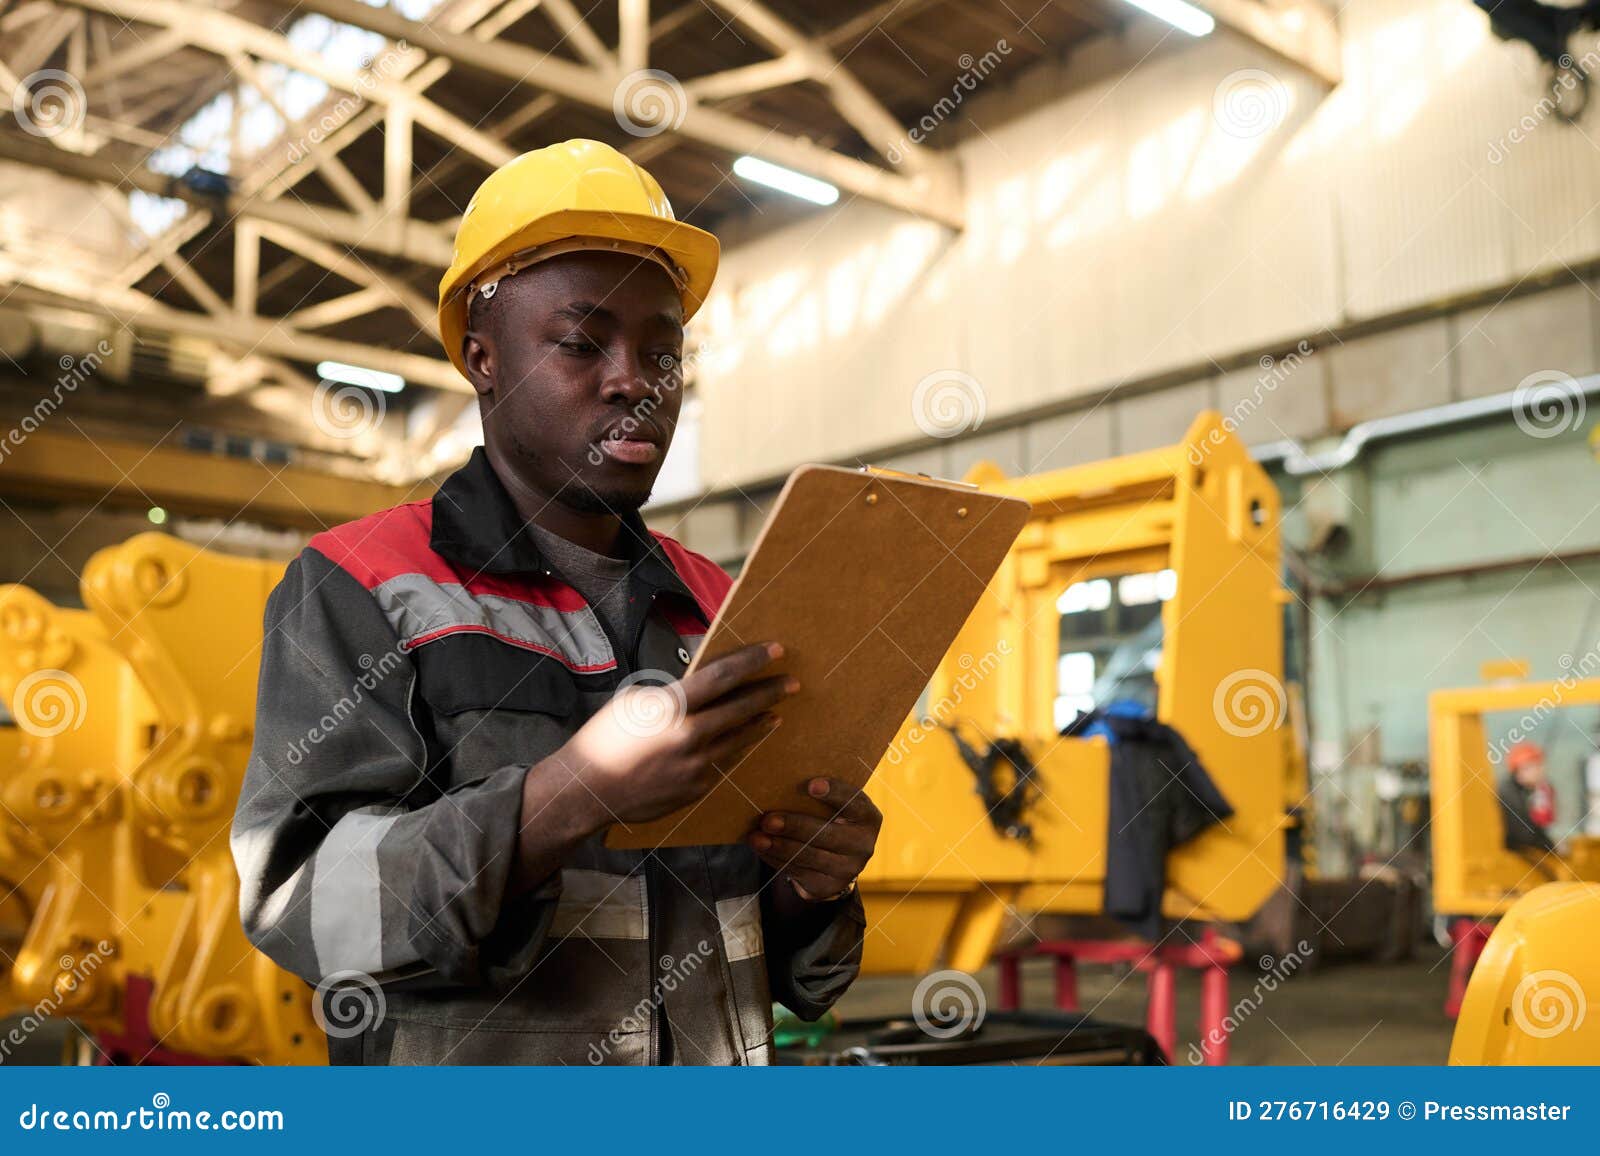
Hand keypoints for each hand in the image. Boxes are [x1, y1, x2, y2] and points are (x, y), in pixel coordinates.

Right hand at [554, 641, 795, 825]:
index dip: (752, 661)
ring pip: (739, 738)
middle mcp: (688, 736)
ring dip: (760, 723)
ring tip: (775, 712)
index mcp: (671, 707)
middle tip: (791, 682)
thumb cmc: (605, 739)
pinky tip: (746, 739)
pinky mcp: (696, 788)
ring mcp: (695, 766)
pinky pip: (724, 762)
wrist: (587, 791)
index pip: (722, 676)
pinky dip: (737, 748)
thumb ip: (673, 695)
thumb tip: (704, 687)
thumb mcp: (636, 702)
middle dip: (770, 692)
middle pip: (741, 708)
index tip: (775, 650)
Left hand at [748, 777, 880, 900]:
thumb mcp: (834, 807)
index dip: (834, 793)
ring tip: (756, 837)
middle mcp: (863, 844)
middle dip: (795, 826)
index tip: (811, 785)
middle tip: (768, 819)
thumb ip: (818, 797)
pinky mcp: (828, 885)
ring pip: (809, 856)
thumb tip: (779, 785)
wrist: (837, 860)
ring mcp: (848, 869)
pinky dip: (775, 859)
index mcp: (867, 817)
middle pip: (827, 834)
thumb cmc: (829, 819)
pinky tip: (761, 848)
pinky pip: (798, 872)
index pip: (854, 802)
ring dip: (779, 846)